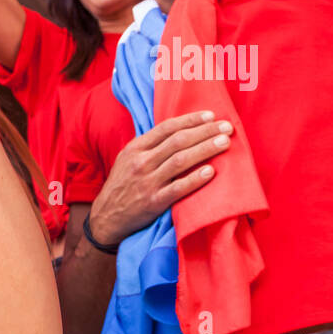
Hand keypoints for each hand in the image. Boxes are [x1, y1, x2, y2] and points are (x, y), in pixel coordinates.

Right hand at [88, 112, 233, 246]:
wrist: (106, 217)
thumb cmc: (122, 185)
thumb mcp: (126, 159)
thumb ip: (148, 146)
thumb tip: (179, 131)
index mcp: (135, 149)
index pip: (167, 128)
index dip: (190, 120)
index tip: (211, 116)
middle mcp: (141, 163)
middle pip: (178, 141)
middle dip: (205, 131)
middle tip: (227, 127)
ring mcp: (147, 183)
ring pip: (181, 161)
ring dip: (206, 149)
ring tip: (225, 143)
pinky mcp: (153, 202)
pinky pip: (178, 188)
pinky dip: (195, 179)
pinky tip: (211, 172)